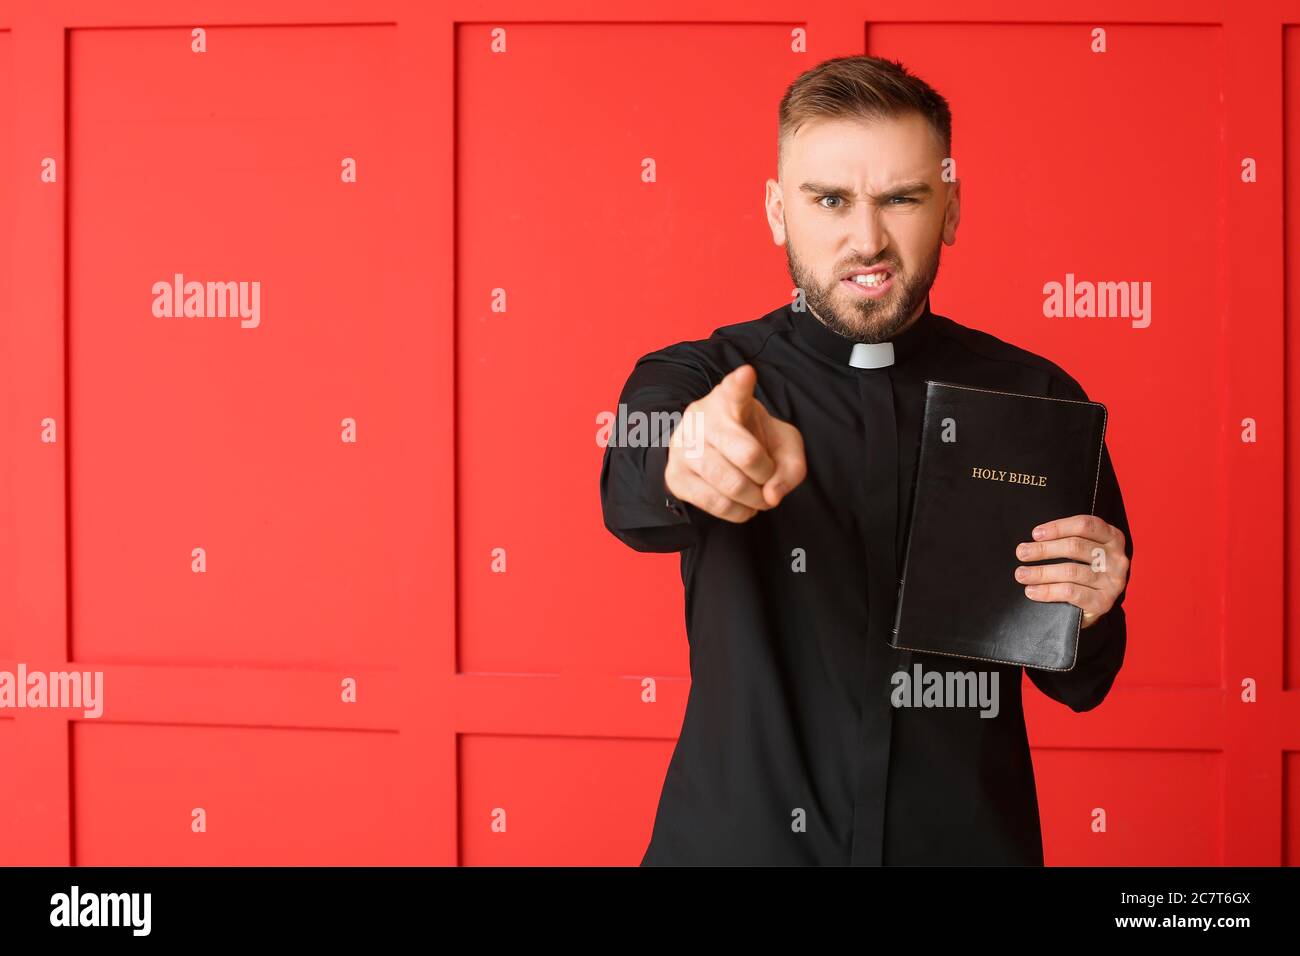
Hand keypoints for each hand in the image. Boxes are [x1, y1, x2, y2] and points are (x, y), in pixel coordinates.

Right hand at [664, 364, 806, 522]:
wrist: (715, 454)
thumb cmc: (754, 442)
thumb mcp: (783, 445)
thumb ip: (791, 467)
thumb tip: (771, 497)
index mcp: (729, 400)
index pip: (734, 390)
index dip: (740, 384)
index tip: (747, 374)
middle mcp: (701, 418)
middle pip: (746, 455)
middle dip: (767, 476)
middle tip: (769, 480)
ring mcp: (684, 447)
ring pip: (730, 484)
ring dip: (754, 499)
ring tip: (759, 497)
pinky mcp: (675, 476)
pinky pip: (714, 503)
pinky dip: (738, 512)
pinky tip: (743, 506)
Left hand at [1013, 514, 1129, 627]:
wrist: (1097, 602)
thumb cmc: (1085, 568)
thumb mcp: (1083, 550)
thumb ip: (1067, 539)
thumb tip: (1034, 538)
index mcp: (1113, 537)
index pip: (1085, 525)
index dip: (1058, 527)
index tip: (1035, 534)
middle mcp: (1117, 558)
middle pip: (1075, 547)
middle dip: (1044, 549)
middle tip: (1021, 553)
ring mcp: (1113, 581)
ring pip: (1070, 571)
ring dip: (1041, 572)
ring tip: (1021, 574)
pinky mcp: (1103, 602)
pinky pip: (1071, 593)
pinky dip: (1047, 591)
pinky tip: (1032, 591)